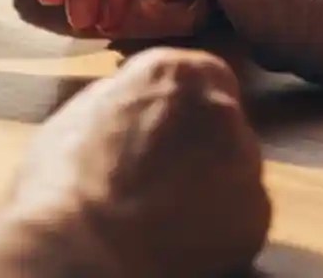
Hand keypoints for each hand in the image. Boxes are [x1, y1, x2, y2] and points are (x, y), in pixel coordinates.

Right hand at [15, 48, 268, 276]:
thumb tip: (133, 105)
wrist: (84, 251)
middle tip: (159, 171)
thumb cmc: (66, 182)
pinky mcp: (256, 215)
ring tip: (167, 208)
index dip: (177, 103)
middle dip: (197, 139)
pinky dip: (220, 223)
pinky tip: (182, 235)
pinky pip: (242, 212)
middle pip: (219, 118)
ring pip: (235, 165)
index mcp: (175, 72)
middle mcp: (220, 108)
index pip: (197, 72)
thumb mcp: (80, 115)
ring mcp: (246, 162)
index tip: (158, 125)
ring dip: (211, 179)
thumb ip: (124, 99)